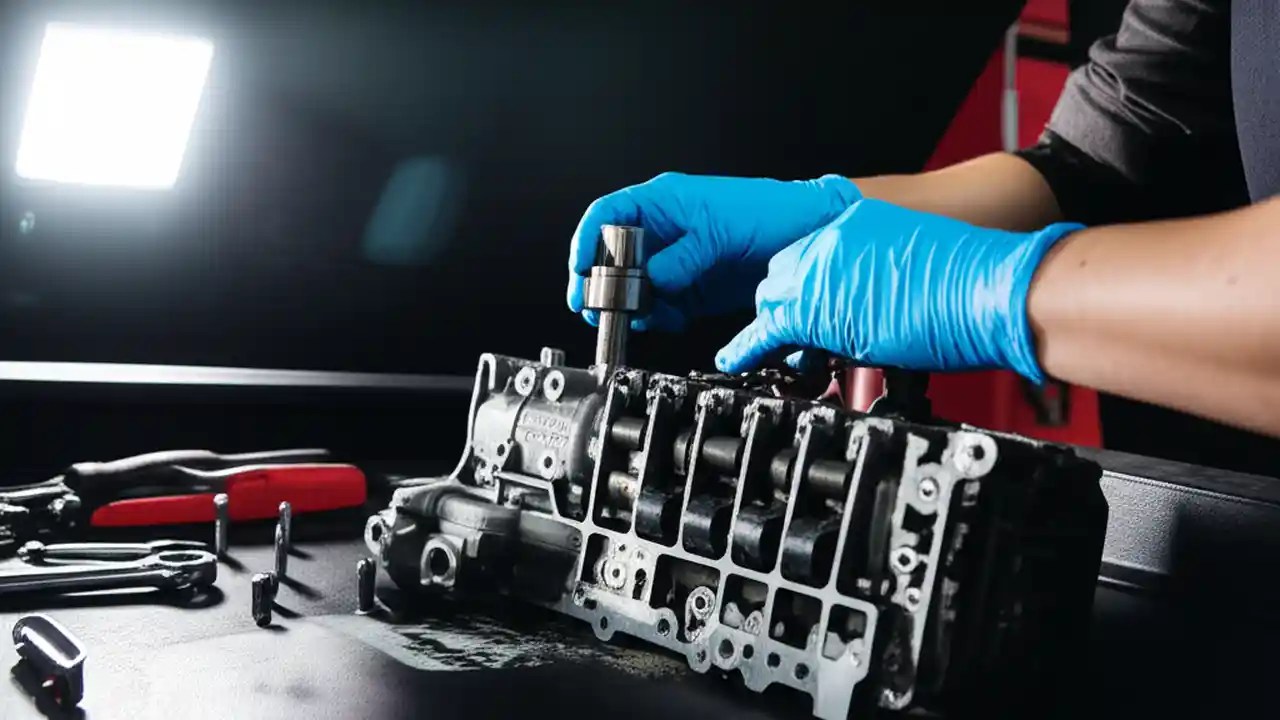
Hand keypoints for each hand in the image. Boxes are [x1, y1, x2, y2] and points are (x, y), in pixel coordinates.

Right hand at [567, 172, 860, 330]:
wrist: (809, 234)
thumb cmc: (769, 212)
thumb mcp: (720, 231)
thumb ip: (683, 257)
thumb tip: (650, 279)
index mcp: (663, 202)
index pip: (607, 215)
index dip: (586, 242)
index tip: (579, 270)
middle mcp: (665, 231)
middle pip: (613, 258)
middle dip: (602, 285)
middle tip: (595, 310)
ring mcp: (677, 261)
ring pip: (634, 288)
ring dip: (632, 308)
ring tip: (639, 319)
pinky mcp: (692, 288)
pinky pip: (661, 307)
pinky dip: (659, 318)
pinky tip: (669, 321)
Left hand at [715, 199, 1082, 382]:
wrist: (991, 289)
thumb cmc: (974, 282)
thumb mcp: (917, 265)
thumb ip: (881, 279)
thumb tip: (873, 308)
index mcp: (857, 224)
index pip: (807, 257)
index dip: (804, 290)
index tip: (808, 311)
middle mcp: (831, 240)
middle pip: (781, 277)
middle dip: (785, 310)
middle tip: (799, 341)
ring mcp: (820, 271)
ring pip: (772, 303)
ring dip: (775, 333)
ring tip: (786, 359)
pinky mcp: (815, 309)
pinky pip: (765, 330)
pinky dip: (745, 348)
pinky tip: (734, 361)